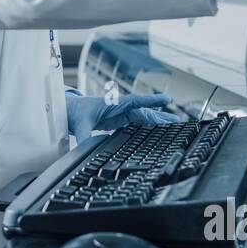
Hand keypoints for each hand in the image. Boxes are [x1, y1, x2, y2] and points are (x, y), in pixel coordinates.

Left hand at [65, 92, 180, 144]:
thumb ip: (84, 137)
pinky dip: (149, 126)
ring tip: (174, 126)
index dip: (152, 100)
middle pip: (144, 111)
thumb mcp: (79, 125)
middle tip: (178, 122)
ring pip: (143, 117)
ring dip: (157, 121)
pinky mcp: (120, 120)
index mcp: (113, 103)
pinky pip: (138, 122)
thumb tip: (87, 148)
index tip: (167, 99)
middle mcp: (120, 107)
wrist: (68, 111)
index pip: (135, 101)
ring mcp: (121, 113)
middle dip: (160, 116)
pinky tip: (158, 132)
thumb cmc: (74, 113)